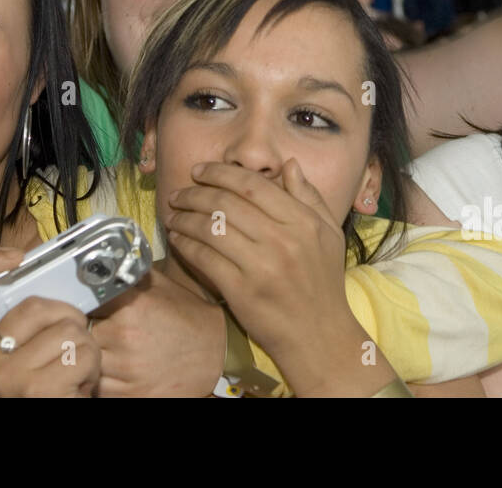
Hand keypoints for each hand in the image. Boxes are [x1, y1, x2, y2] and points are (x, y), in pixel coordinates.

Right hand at [0, 249, 99, 397]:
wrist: (51, 436)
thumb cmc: (43, 396)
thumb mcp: (17, 360)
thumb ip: (17, 327)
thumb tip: (36, 278)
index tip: (15, 257)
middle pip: (35, 306)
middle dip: (67, 322)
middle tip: (67, 352)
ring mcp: (6, 377)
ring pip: (68, 329)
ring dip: (84, 353)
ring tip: (71, 378)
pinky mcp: (36, 389)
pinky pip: (84, 354)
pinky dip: (92, 372)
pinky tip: (77, 391)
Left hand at [89, 267, 224, 397]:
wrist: (216, 352)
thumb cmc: (187, 318)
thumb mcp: (160, 285)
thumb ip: (129, 273)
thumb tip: (103, 260)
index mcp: (130, 306)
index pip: (83, 302)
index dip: (82, 304)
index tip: (85, 306)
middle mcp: (124, 337)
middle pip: (82, 334)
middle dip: (88, 331)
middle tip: (101, 330)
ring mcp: (126, 370)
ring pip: (87, 362)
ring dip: (94, 357)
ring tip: (109, 351)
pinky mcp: (130, 394)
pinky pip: (99, 388)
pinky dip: (102, 381)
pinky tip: (116, 371)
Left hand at [163, 160, 355, 362]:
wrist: (319, 336)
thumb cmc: (323, 283)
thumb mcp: (328, 234)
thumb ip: (309, 196)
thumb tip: (288, 164)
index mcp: (302, 221)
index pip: (252, 185)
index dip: (220, 173)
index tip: (200, 171)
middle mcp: (282, 239)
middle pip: (226, 203)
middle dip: (195, 193)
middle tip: (179, 193)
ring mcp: (261, 266)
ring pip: (211, 228)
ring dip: (184, 217)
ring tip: (173, 214)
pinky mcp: (241, 291)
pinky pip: (205, 258)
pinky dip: (186, 245)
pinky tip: (178, 239)